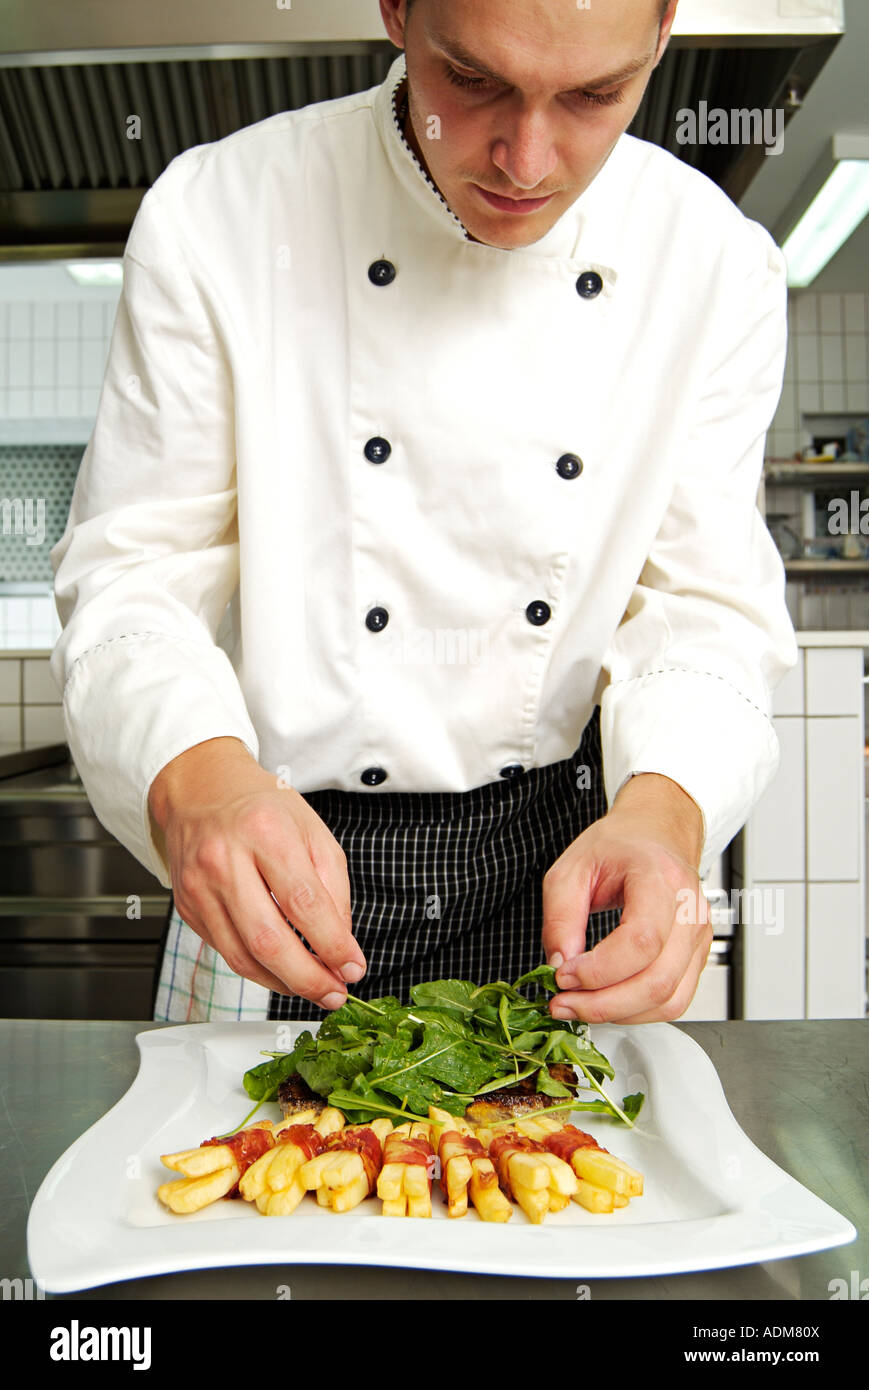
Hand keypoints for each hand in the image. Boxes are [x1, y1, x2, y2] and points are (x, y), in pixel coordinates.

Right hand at [148, 737, 364, 1008]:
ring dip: (284, 983)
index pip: (303, 902)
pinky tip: (282, 972)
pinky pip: (226, 952)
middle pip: (268, 939)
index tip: (353, 967)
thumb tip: (343, 946)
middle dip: (308, 978)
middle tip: (334, 994)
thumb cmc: (262, 807)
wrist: (202, 790)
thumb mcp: (313, 832)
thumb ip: (333, 889)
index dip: (332, 944)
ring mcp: (200, 886)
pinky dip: (259, 971)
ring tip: (313, 989)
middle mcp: (225, 859)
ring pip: (243, 956)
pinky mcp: (188, 907)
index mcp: (264, 831)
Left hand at [541, 773, 711, 1023]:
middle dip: (604, 1004)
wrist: (655, 833)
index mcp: (660, 877)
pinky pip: (674, 1000)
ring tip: (580, 1006)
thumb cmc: (619, 846)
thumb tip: (559, 965)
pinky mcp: (697, 956)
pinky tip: (607, 1003)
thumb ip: (560, 917)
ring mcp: (699, 936)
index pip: (641, 940)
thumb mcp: (571, 868)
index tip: (564, 976)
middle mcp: (689, 910)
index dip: (599, 970)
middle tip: (564, 1003)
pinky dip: (638, 1012)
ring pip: (669, 999)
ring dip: (619, 1013)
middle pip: (657, 980)